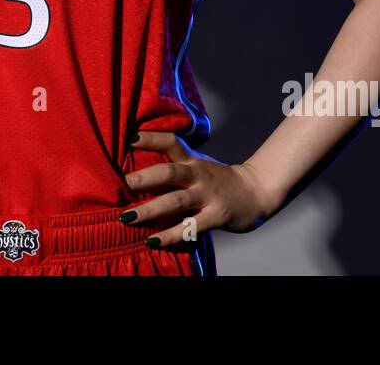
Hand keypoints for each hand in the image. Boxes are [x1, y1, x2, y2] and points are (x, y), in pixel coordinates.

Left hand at [120, 130, 277, 249]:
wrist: (257, 192)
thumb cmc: (219, 182)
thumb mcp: (199, 167)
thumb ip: (175, 170)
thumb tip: (137, 175)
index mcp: (193, 161)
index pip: (171, 142)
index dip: (151, 138)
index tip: (128, 138)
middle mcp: (199, 175)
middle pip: (169, 172)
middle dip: (144, 178)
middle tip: (121, 184)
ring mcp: (208, 196)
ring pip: (176, 201)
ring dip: (150, 209)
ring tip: (127, 218)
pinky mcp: (216, 216)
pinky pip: (190, 227)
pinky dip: (170, 235)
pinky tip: (152, 241)